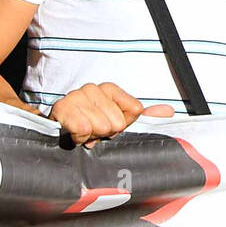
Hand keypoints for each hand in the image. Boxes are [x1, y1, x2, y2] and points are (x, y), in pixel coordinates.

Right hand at [49, 82, 174, 145]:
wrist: (57, 133)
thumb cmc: (90, 127)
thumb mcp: (120, 122)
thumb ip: (145, 118)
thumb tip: (169, 112)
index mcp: (110, 89)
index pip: (136, 110)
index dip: (125, 125)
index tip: (114, 128)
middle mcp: (93, 88)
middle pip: (117, 122)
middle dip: (106, 133)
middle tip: (95, 133)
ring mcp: (76, 96)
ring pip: (101, 126)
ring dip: (92, 137)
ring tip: (84, 134)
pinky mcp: (61, 108)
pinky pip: (83, 129)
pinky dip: (80, 138)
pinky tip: (75, 135)